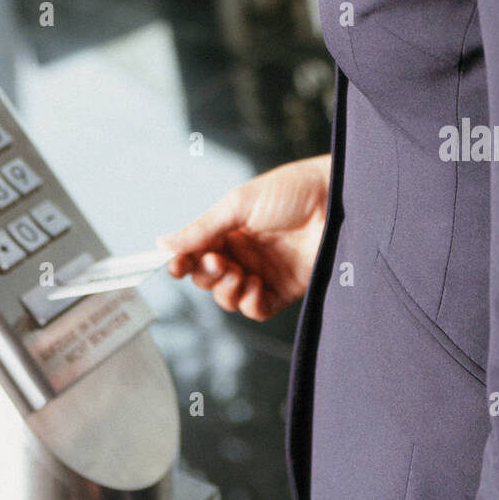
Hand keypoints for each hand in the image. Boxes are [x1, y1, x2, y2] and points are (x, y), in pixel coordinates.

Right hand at [157, 154, 330, 319]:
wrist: (336, 199)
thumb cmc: (290, 191)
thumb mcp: (238, 204)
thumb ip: (201, 228)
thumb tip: (162, 242)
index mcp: (228, 228)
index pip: (196, 252)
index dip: (183, 261)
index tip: (175, 265)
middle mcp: (243, 252)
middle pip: (208, 277)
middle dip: (206, 273)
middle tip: (218, 261)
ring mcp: (263, 272)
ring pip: (228, 297)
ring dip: (225, 290)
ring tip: (236, 273)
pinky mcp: (285, 290)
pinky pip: (256, 309)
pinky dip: (248, 303)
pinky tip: (253, 285)